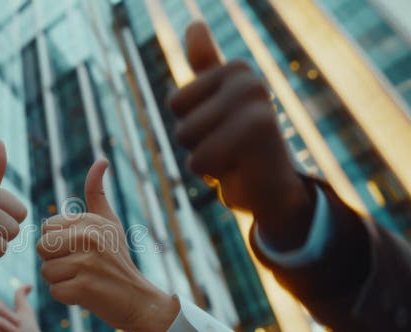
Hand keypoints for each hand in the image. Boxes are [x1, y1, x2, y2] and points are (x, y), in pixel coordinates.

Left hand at [37, 160, 178, 331]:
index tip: (78, 250)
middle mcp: (90, 238)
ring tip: (83, 279)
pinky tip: (86, 293)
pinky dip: (67, 297)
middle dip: (55, 261)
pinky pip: (54, 291)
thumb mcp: (109, 222)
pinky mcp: (84, 288)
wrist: (138, 300)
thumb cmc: (117, 260)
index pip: (47, 228)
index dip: (57, 243)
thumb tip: (101, 160)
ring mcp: (87, 263)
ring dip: (60, 280)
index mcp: (90, 220)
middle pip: (42, 248)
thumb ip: (97, 193)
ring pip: (46, 271)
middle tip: (80, 267)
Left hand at [168, 22, 313, 248]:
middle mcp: (248, 79)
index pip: (176, 103)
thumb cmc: (240, 145)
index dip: (190, 124)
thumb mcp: (219, 102)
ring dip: (205, 159)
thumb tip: (194, 23)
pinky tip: (240, 170)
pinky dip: (215, 174)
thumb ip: (206, 64)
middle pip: (181, 121)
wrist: (273, 189)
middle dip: (196, 144)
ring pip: (189, 140)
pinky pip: (201, 160)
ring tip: (233, 157)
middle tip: (228, 147)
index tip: (220, 128)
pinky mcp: (258, 130)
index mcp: (236, 69)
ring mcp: (255, 102)